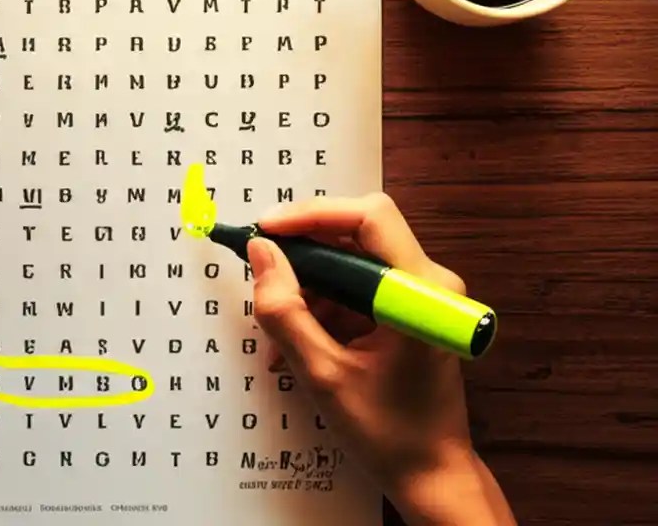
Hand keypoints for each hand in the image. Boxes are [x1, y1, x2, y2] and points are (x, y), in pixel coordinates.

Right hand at [248, 194, 514, 525]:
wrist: (430, 474)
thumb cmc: (390, 433)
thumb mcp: (322, 374)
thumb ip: (285, 311)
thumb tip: (260, 255)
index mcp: (420, 292)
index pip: (369, 217)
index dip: (312, 215)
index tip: (266, 231)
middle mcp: (428, 283)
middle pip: (355, 235)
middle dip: (303, 259)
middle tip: (262, 279)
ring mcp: (419, 296)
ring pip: (349, 263)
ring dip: (307, 292)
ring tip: (278, 338)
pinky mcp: (406, 311)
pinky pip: (355, 289)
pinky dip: (322, 310)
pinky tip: (300, 344)